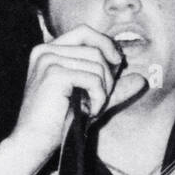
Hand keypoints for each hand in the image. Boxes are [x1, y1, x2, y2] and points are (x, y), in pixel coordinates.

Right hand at [0, 26, 148, 174]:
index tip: (118, 64)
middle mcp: (46, 50)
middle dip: (108, 74)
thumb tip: (142, 79)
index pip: (85, 32)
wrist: (33, 142)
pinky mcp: (54, 74)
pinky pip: (93, 79)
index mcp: (49, 50)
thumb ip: (113, 88)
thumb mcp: (89, 99)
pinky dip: (98, 98)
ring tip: (92, 107)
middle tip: (102, 98)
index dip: (106, 44)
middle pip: (95, 48)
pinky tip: (88, 111)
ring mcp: (48, 60)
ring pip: (97, 64)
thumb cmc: (58, 122)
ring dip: (103, 90)